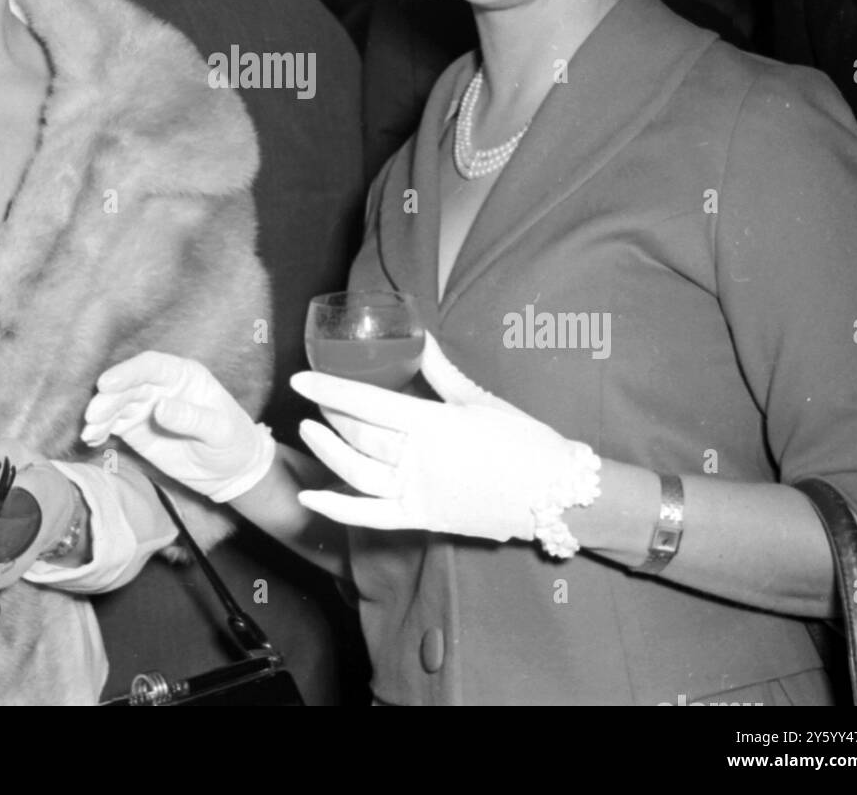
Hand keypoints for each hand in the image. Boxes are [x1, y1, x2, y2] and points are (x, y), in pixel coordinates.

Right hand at [82, 351, 274, 502]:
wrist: (230, 471)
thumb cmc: (233, 442)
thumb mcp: (220, 431)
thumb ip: (192, 418)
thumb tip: (159, 407)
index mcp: (184, 375)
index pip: (151, 366)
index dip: (127, 372)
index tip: (106, 383)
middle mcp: (161, 386)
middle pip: (128, 385)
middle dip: (108, 398)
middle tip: (92, 416)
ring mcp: (146, 406)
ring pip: (117, 404)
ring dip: (100, 416)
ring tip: (90, 432)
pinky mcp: (137, 429)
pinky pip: (113, 425)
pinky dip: (101, 431)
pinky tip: (91, 440)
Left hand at [290, 371, 599, 548]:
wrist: (556, 493)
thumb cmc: (523, 440)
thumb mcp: (479, 400)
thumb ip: (441, 371)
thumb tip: (421, 337)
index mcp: (433, 425)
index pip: (367, 403)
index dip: (330, 388)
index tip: (300, 378)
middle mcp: (420, 462)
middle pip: (360, 436)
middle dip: (331, 414)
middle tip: (314, 398)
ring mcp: (419, 495)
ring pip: (358, 473)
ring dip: (327, 452)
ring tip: (309, 431)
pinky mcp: (422, 520)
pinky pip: (370, 517)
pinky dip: (337, 510)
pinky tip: (310, 498)